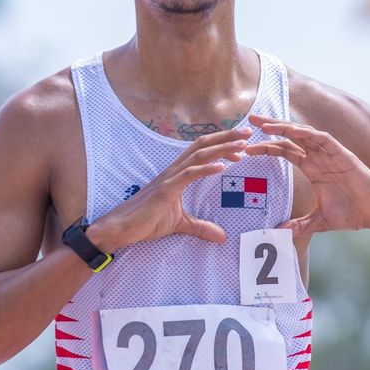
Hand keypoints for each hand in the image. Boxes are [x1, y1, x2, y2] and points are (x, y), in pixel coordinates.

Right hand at [88, 128, 251, 248]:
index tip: (242, 146)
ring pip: (198, 156)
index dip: (221, 146)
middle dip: (226, 137)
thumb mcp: (180, 224)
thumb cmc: (146, 222)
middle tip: (247, 132)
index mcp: (177, 174)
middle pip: (203, 146)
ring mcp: (170, 178)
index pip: (202, 152)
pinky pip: (188, 175)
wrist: (122, 228)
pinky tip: (222, 167)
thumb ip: (201, 227)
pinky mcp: (166, 190)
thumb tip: (222, 237)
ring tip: (241, 144)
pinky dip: (206, 169)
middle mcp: (174, 170)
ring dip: (221, 148)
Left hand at [246, 115, 369, 237]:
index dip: (267, 147)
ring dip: (285, 127)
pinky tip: (293, 130)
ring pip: (305, 134)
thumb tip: (281, 233)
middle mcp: (320, 158)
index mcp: (313, 169)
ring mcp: (332, 155)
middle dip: (271, 127)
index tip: (247, 148)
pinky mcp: (344, 155)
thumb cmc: (353, 214)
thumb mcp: (319, 221)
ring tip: (266, 124)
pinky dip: (308, 133)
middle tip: (250, 120)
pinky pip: (324, 139)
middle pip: (291, 137)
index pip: (285, 152)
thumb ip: (300, 224)